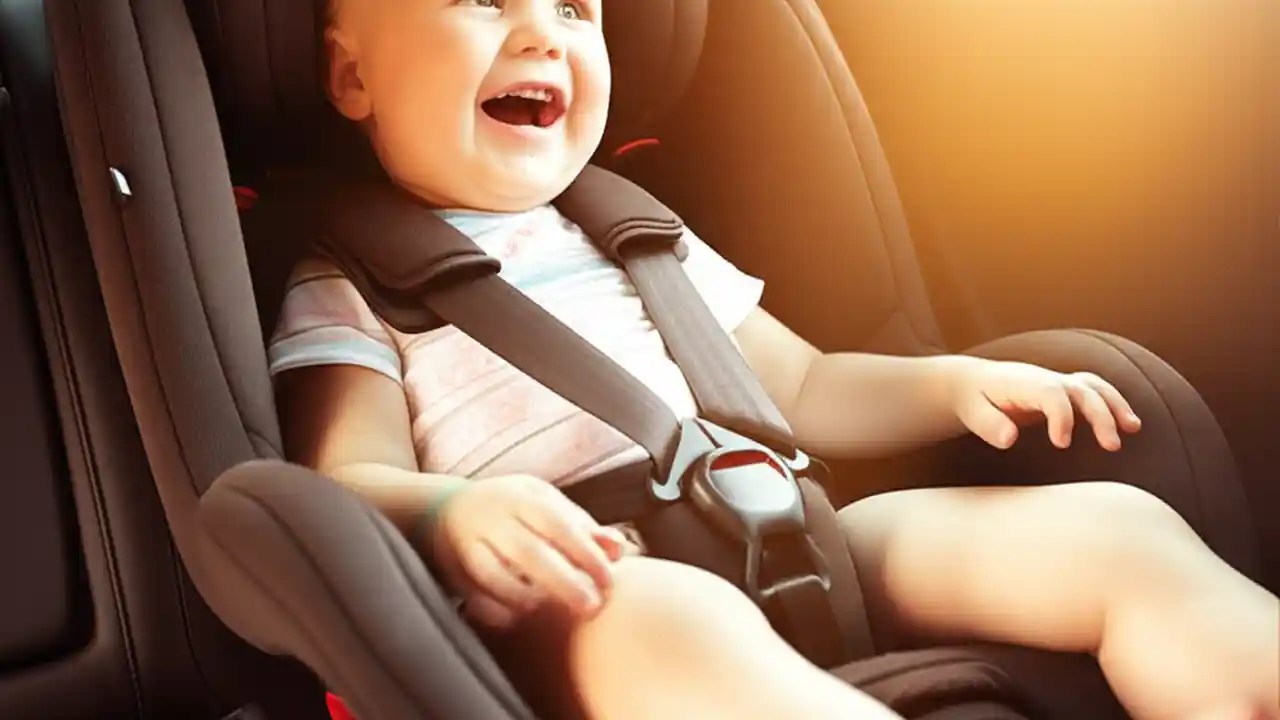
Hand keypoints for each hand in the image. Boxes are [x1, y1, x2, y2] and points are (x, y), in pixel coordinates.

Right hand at [425, 475, 639, 630]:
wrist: (445, 509)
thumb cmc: (514, 510)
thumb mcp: (547, 505)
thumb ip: (583, 528)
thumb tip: (619, 550)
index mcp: (523, 497)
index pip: (558, 524)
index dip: (585, 554)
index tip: (608, 581)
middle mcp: (493, 517)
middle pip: (528, 552)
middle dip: (562, 582)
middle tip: (590, 608)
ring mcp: (467, 542)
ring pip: (493, 573)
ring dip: (523, 596)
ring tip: (548, 611)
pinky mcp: (451, 568)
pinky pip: (470, 593)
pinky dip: (493, 608)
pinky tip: (515, 618)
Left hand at [950, 359, 1141, 450]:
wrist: (972, 382)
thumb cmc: (973, 400)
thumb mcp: (971, 412)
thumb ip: (988, 425)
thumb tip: (1008, 440)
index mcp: (1023, 383)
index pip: (1050, 393)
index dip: (1061, 417)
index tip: (1061, 444)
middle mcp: (1045, 379)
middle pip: (1081, 389)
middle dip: (1100, 415)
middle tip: (1112, 446)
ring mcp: (1057, 382)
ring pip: (1094, 386)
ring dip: (1116, 405)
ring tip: (1133, 429)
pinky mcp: (1064, 391)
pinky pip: (1094, 392)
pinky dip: (1114, 404)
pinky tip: (1129, 425)